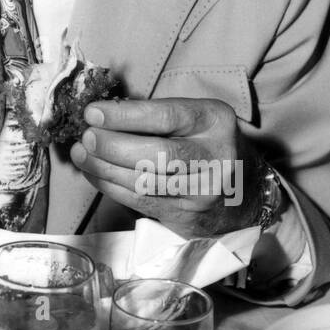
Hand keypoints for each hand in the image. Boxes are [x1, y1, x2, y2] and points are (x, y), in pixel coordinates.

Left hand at [68, 96, 264, 238]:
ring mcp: (202, 191)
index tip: (93, 112)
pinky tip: (94, 173)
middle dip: (112, 146)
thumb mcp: (196, 119)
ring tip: (81, 155)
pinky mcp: (187, 216)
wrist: (247, 192)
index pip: (166, 116)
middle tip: (86, 137)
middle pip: (156, 154)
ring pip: (143, 182)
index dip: (125, 115)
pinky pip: (139, 202)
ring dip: (103, 168)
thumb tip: (102, 115)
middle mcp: (215, 157)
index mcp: (215, 122)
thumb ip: (156, 115)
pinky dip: (110, 187)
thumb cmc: (209, 144)